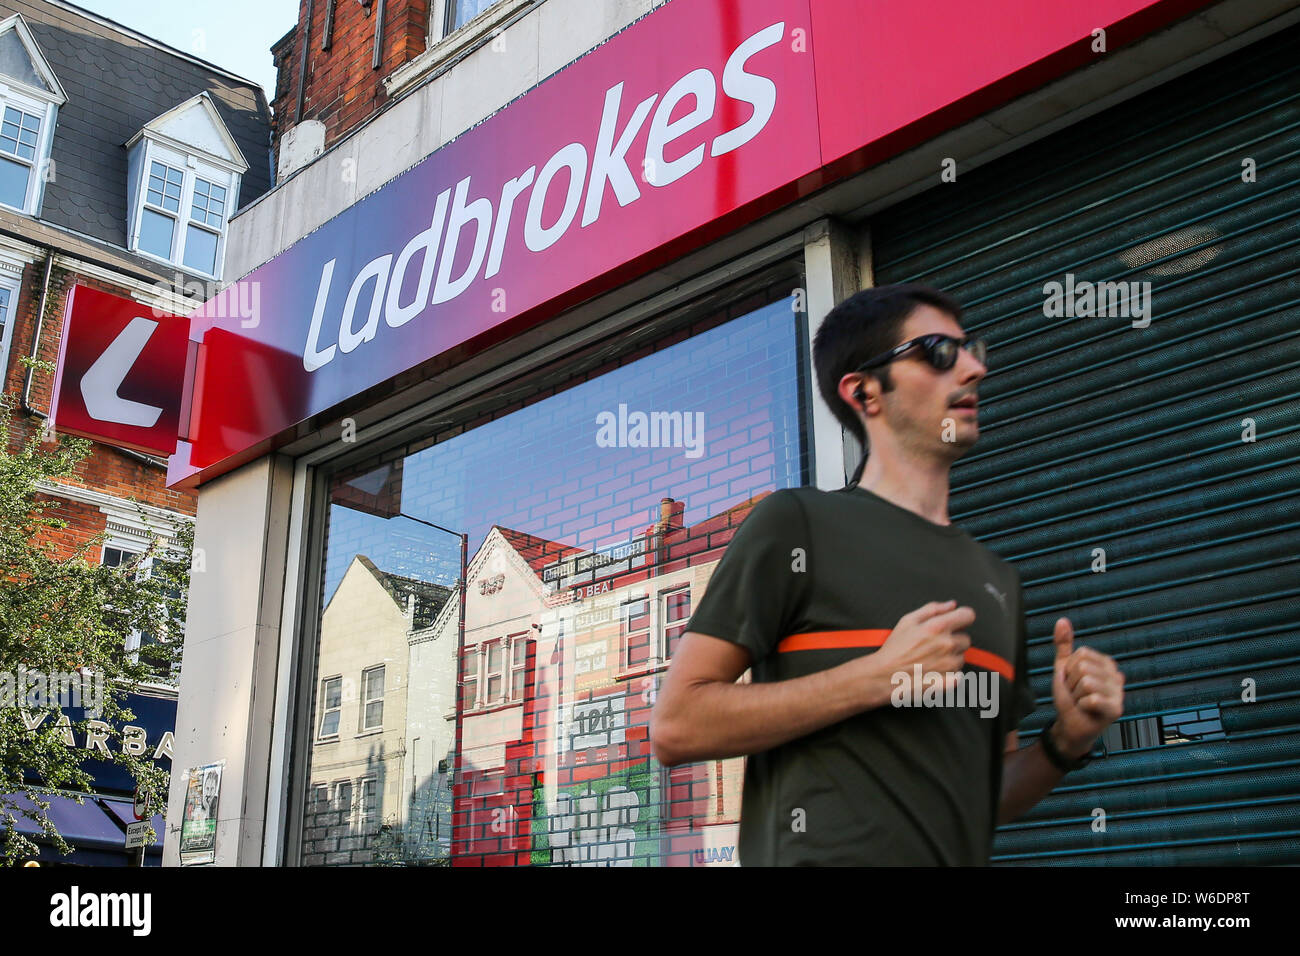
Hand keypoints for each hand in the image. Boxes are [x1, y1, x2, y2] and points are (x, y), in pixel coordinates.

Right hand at [866, 600, 973, 701]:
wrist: (884, 676)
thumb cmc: (894, 648)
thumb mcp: (908, 621)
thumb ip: (932, 609)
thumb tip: (952, 605)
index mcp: (937, 627)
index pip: (968, 615)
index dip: (963, 617)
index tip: (957, 621)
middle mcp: (947, 644)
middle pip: (965, 638)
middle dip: (954, 640)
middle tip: (935, 645)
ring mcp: (950, 664)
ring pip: (961, 657)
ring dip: (951, 657)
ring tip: (931, 659)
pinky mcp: (950, 681)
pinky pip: (959, 674)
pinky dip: (951, 673)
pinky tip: (935, 671)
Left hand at [1051, 617, 1123, 758]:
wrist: (1071, 725)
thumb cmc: (1070, 697)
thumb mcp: (1063, 668)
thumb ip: (1064, 645)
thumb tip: (1062, 621)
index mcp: (1105, 663)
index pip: (1081, 654)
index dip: (1069, 668)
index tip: (1073, 680)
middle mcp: (1115, 675)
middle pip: (1083, 668)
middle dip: (1072, 683)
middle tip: (1077, 693)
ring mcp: (1118, 692)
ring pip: (1086, 682)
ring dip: (1076, 695)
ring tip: (1081, 701)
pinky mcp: (1116, 708)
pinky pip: (1092, 698)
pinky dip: (1082, 705)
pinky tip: (1087, 709)